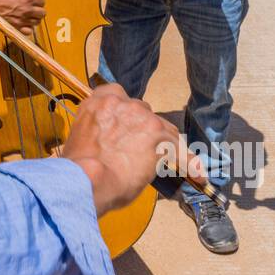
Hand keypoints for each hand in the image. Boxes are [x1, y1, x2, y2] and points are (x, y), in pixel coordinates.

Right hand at [0, 0, 44, 35]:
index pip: (43, 2)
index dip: (39, 0)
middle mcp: (27, 10)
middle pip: (42, 13)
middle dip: (39, 9)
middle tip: (32, 7)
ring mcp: (22, 20)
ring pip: (37, 22)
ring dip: (34, 18)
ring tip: (27, 14)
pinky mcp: (16, 27)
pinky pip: (29, 31)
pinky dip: (28, 28)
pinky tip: (24, 23)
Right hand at [59, 84, 207, 215]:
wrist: (86, 179)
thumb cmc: (78, 169)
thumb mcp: (80, 140)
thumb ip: (97, 134)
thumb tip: (105, 148)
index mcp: (97, 102)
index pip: (118, 95)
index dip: (125, 113)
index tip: (128, 125)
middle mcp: (120, 103)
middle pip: (143, 112)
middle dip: (144, 130)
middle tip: (142, 152)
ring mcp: (141, 117)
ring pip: (163, 129)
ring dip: (166, 145)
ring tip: (172, 165)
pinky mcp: (158, 134)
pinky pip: (179, 148)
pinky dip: (188, 162)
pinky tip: (196, 175)